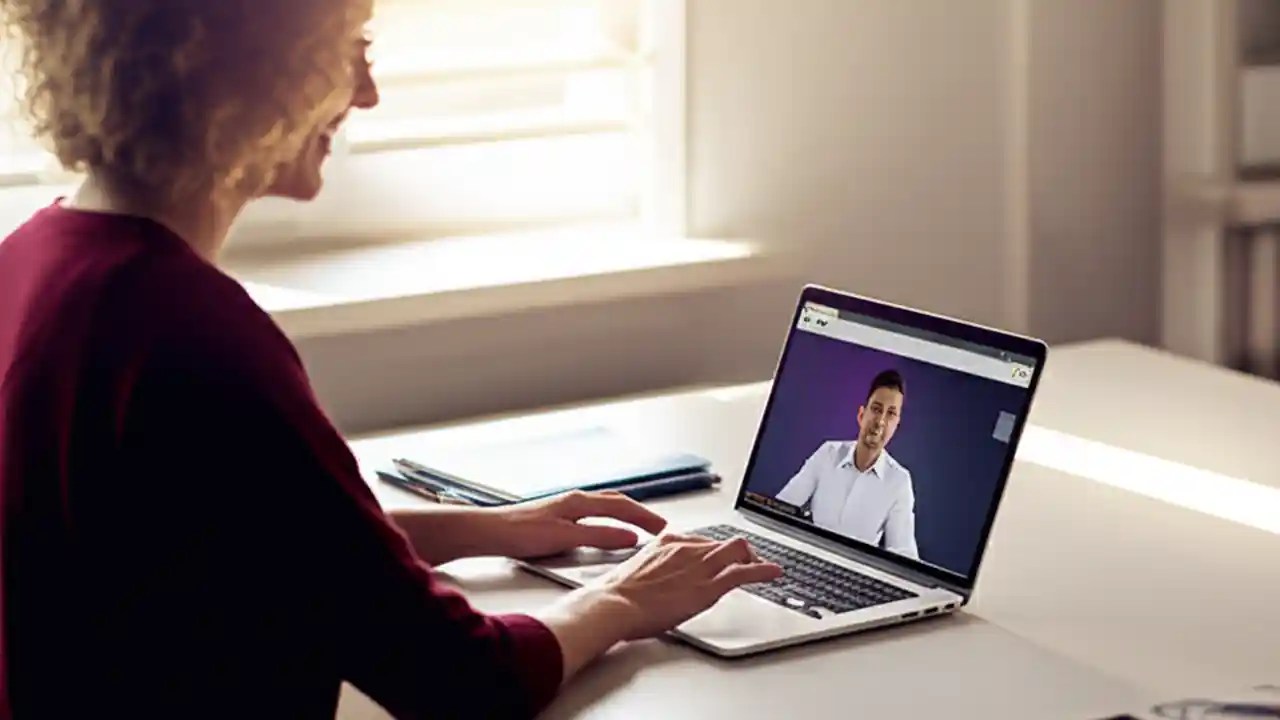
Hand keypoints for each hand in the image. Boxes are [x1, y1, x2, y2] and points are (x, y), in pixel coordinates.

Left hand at [496, 490, 668, 559]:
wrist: (489, 532)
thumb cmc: (520, 533)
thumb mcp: (566, 538)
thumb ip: (600, 537)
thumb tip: (629, 537)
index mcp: (580, 502)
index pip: (623, 507)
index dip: (646, 518)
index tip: (663, 528)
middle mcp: (575, 500)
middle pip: (617, 502)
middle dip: (640, 513)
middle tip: (659, 527)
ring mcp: (566, 508)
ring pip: (605, 507)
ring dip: (626, 516)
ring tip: (640, 528)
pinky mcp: (557, 518)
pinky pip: (593, 515)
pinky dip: (609, 521)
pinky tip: (607, 531)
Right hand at [533, 532, 783, 681]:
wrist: (614, 604)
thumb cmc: (617, 593)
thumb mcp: (636, 571)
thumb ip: (653, 568)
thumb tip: (654, 577)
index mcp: (668, 540)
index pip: (701, 538)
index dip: (714, 548)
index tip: (718, 554)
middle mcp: (687, 546)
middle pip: (722, 541)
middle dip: (737, 551)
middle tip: (746, 561)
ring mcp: (699, 564)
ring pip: (738, 550)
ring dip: (754, 557)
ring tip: (763, 565)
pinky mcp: (708, 585)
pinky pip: (743, 572)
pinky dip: (763, 571)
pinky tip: (773, 572)